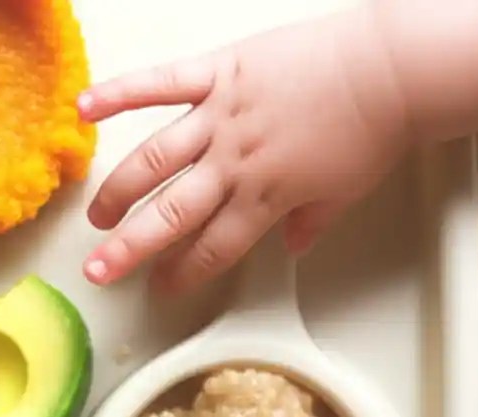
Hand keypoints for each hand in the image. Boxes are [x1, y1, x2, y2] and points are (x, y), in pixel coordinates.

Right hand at [77, 6, 409, 292]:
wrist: (392, 68)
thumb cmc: (375, 125)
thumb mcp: (346, 189)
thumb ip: (312, 219)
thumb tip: (294, 247)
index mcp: (266, 197)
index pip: (213, 248)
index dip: (183, 273)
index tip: (160, 288)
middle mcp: (235, 164)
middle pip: (171, 215)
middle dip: (129, 249)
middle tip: (98, 272)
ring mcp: (221, 117)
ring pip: (155, 160)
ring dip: (119, 191)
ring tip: (96, 217)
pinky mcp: (218, 74)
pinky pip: (161, 84)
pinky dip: (120, 93)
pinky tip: (85, 108)